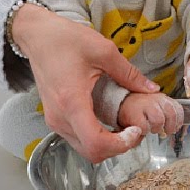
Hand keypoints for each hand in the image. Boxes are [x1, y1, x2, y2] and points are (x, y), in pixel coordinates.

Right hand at [12, 4, 159, 162]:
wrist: (38, 37)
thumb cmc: (65, 40)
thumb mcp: (103, 51)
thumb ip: (129, 74)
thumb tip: (151, 89)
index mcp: (72, 101)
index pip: (96, 143)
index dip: (120, 144)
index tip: (135, 131)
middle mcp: (60, 117)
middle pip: (91, 152)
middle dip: (117, 147)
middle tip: (135, 131)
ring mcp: (54, 120)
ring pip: (84, 149)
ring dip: (107, 145)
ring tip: (125, 127)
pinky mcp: (54, 118)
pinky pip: (77, 138)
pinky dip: (95, 138)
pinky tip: (108, 122)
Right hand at [117, 92, 184, 137]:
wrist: (118, 103)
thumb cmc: (138, 108)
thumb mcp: (154, 106)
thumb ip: (165, 113)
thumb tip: (175, 126)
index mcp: (162, 97)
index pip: (177, 108)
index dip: (179, 121)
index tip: (175, 128)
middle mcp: (155, 98)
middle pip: (171, 114)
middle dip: (170, 127)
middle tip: (165, 132)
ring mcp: (144, 105)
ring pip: (159, 121)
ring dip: (156, 129)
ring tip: (150, 128)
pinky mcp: (134, 113)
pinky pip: (145, 127)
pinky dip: (144, 131)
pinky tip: (140, 129)